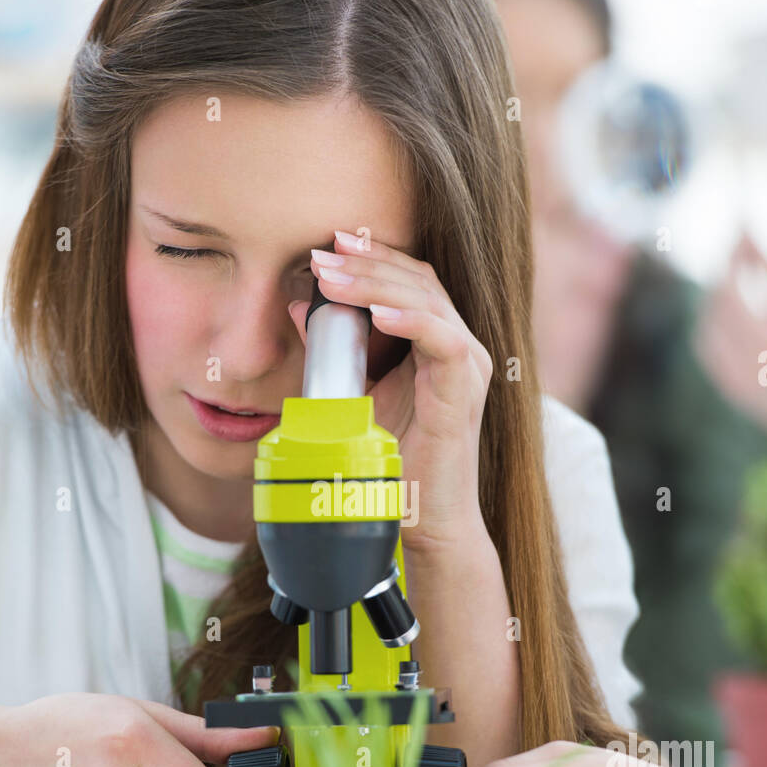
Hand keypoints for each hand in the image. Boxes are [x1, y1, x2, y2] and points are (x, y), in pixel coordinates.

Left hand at [289, 229, 492, 550]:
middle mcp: (458, 346)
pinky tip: (378, 315)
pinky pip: (442, 341)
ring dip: (376, 286)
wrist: (422, 520)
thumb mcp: (354, 394)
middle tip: (322, 252)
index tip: (325, 246)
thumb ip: (332, 349)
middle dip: (367, 263)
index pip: (409, 281)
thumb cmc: (392, 463)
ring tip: (333, 278)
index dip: (371, 259)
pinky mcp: (464, 391)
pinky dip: (410, 322)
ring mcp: (466, 366)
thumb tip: (299, 304)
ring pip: (428, 302)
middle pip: (418, 281)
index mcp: (436, 341)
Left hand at [695, 232, 766, 443]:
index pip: (763, 270)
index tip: (745, 222)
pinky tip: (723, 312)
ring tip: (735, 276)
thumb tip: (754, 251)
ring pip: (713, 318)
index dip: (749, 242)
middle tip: (740, 244)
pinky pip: (709, 346)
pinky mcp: (738, 388)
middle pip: (729, 292)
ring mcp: (748, 372)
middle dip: (732, 261)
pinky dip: (712, 322)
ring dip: (721, 291)